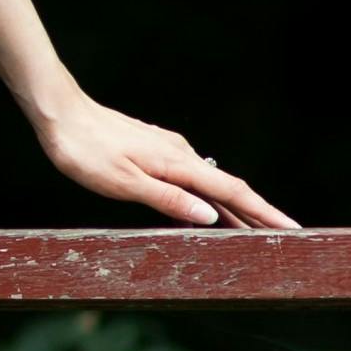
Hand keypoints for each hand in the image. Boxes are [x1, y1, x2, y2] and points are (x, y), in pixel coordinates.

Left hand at [34, 99, 301, 229]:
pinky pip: (193, 177)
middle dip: (257, 213)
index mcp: (177, 164)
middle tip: (283, 236)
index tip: (290, 229)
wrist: (60, 114)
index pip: (231, 193)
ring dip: (234, 207)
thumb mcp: (124, 183)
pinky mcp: (156, 150)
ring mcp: (169, 150)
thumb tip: (210, 215)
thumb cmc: (85, 151)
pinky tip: (206, 207)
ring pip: (210, 183)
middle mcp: (180, 154)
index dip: (262, 213)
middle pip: (228, 188)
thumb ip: (168, 200)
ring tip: (253, 229)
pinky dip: (208, 195)